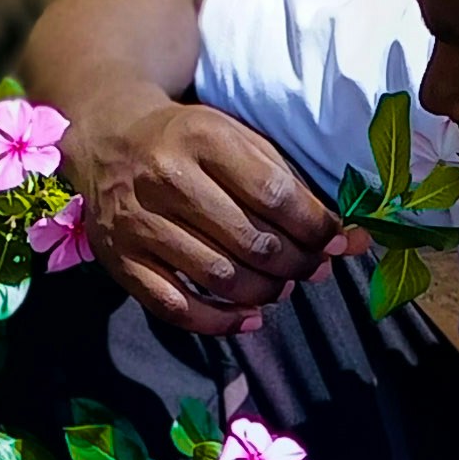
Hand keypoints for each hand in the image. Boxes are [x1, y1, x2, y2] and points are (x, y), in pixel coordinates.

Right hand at [68, 98, 363, 335]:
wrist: (109, 137)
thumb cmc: (189, 142)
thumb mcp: (238, 140)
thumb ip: (291, 185)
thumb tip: (349, 239)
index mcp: (202, 136)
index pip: (274, 194)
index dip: (315, 227)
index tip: (335, 242)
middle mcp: (166, 177)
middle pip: (251, 240)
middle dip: (294, 264)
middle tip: (311, 269)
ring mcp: (138, 222)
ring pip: (219, 277)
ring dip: (264, 292)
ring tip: (281, 287)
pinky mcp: (121, 260)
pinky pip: (177, 307)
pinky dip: (221, 323)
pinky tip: (250, 317)